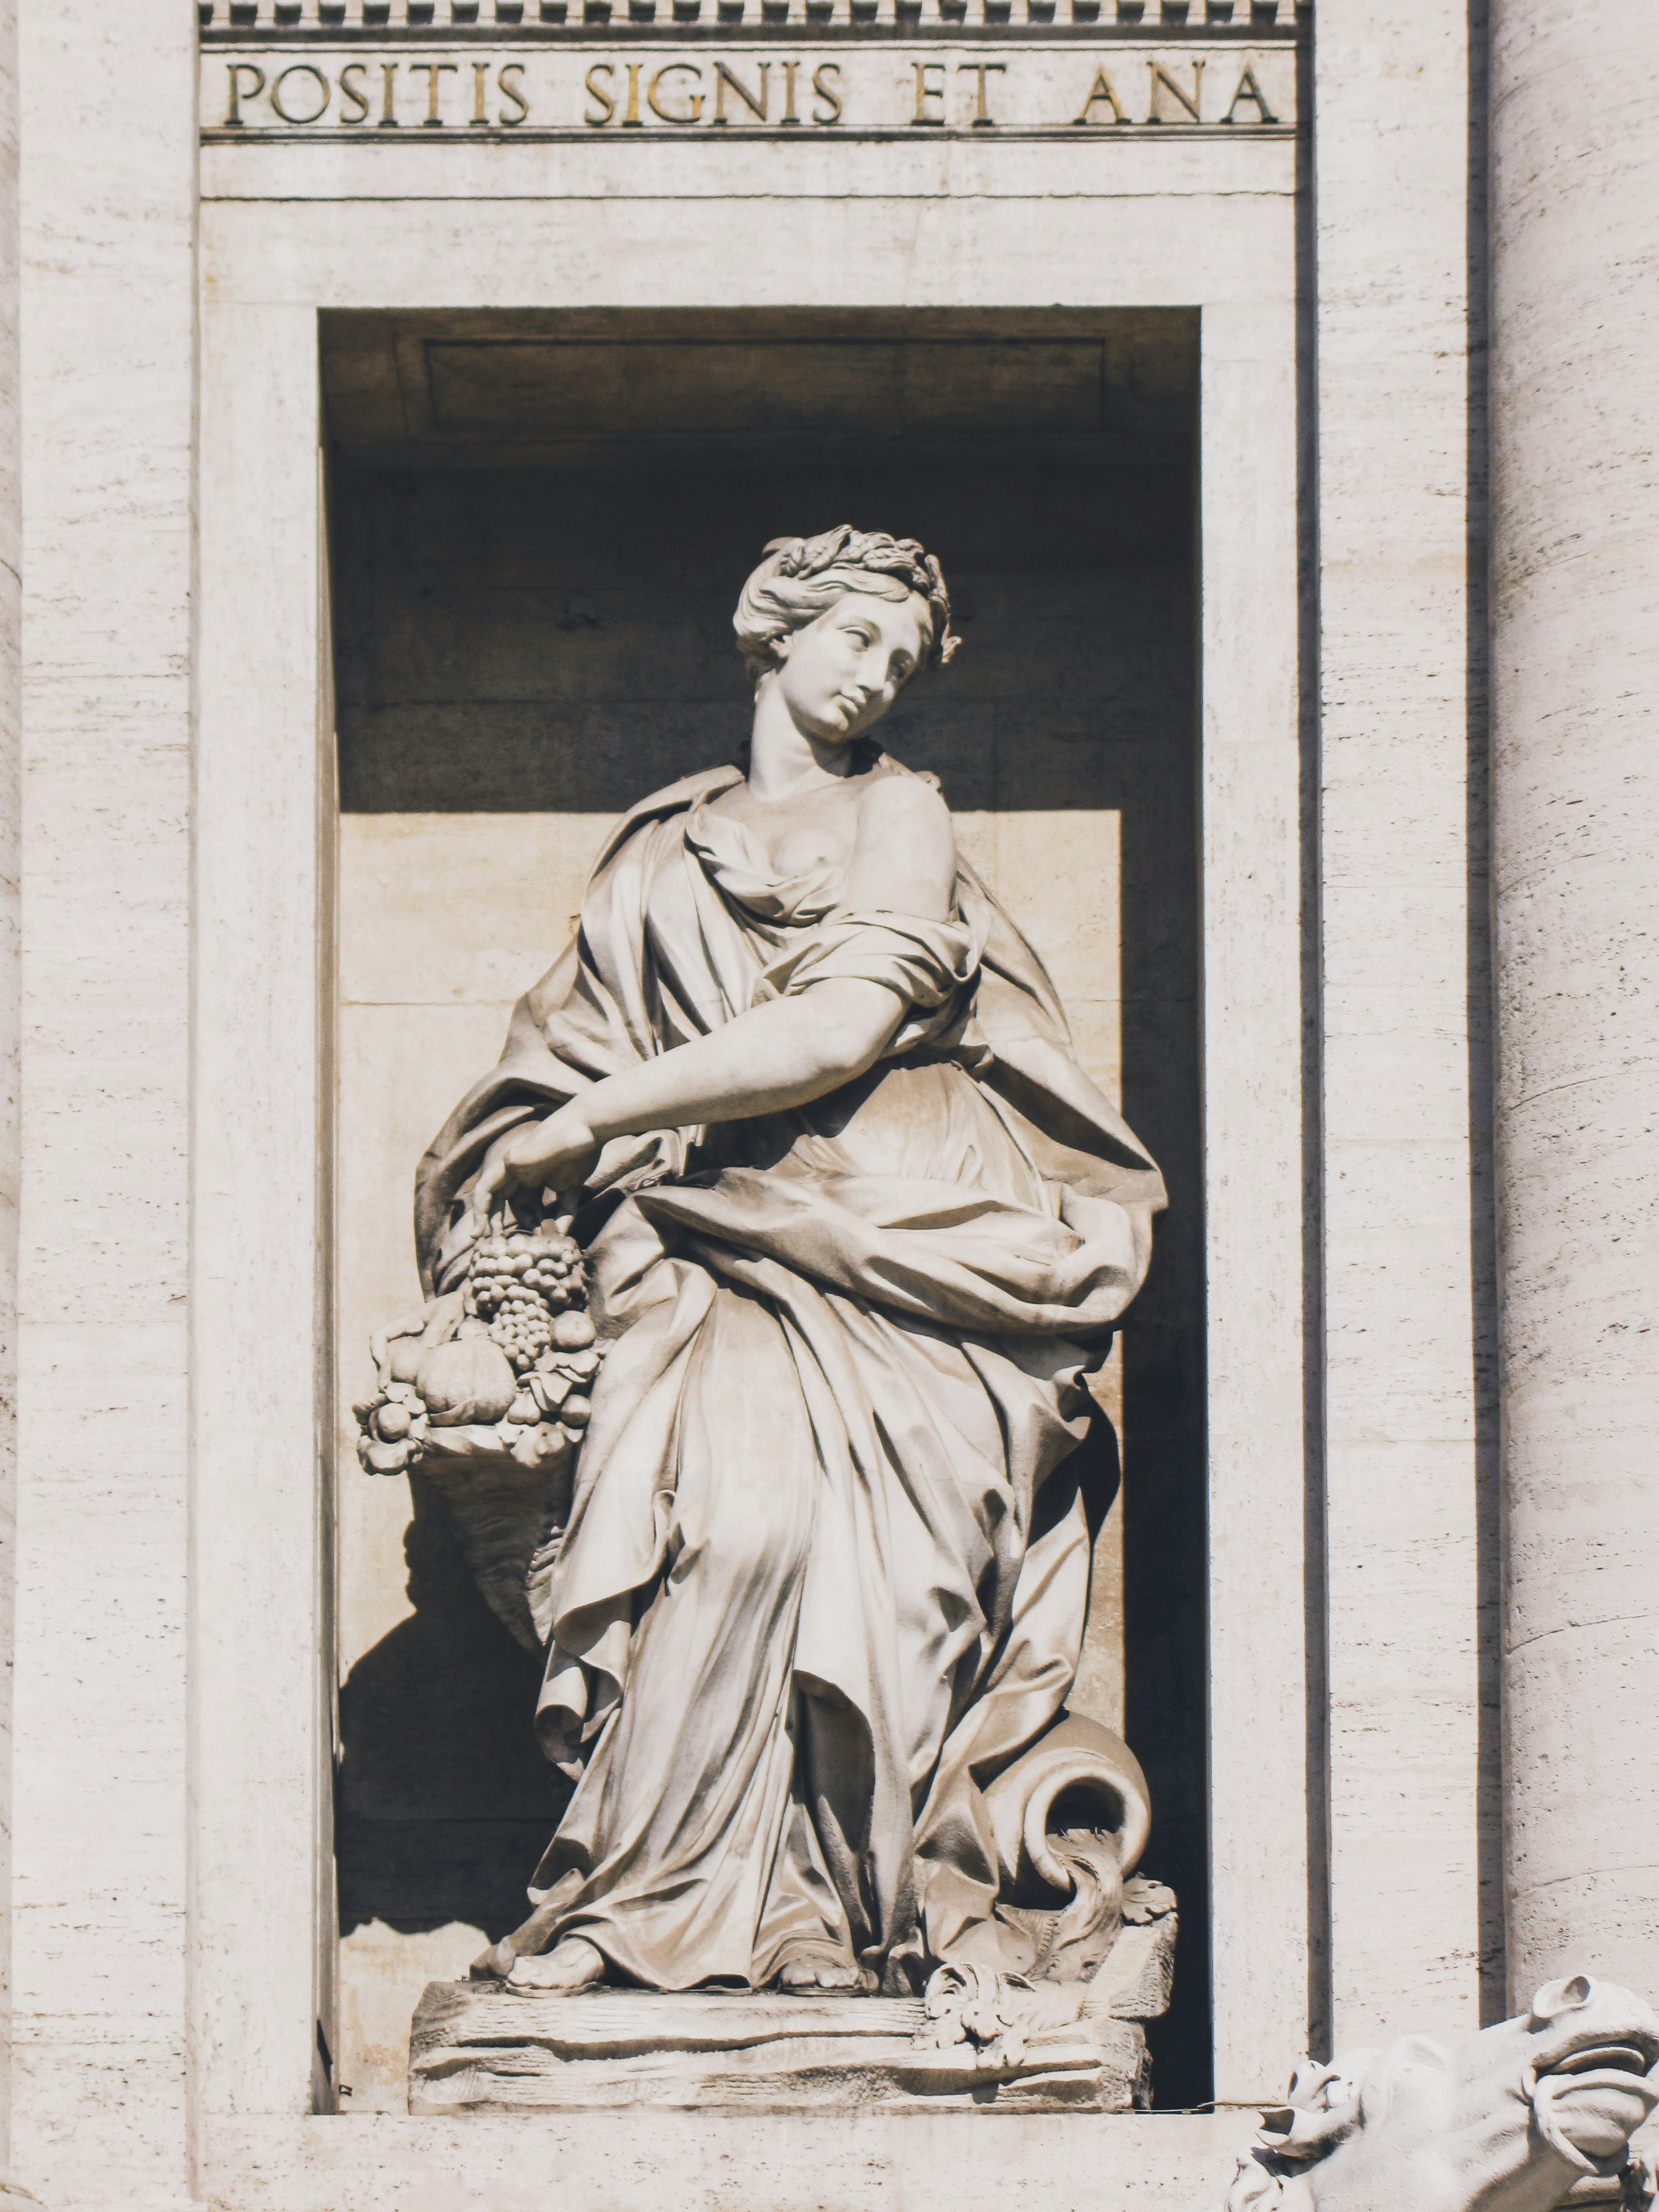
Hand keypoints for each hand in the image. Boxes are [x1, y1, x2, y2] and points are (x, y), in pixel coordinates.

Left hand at [470, 1104, 600, 1230]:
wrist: (582, 1133)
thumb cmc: (581, 1156)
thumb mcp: (571, 1191)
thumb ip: (564, 1213)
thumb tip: (559, 1237)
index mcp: (537, 1176)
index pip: (526, 1204)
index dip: (527, 1224)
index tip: (532, 1242)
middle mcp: (522, 1171)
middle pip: (506, 1201)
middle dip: (500, 1223)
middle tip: (498, 1246)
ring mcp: (513, 1167)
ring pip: (492, 1196)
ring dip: (486, 1218)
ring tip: (482, 1240)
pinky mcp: (507, 1164)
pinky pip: (486, 1188)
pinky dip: (481, 1207)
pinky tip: (481, 1227)